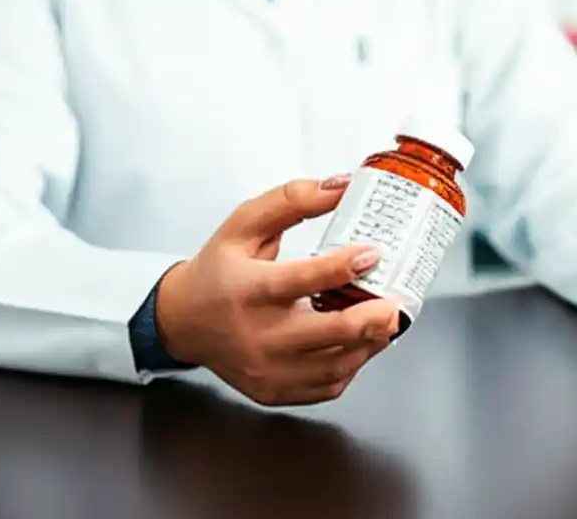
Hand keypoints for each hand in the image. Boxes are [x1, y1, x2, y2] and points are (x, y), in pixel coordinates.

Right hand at [156, 177, 399, 406]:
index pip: (299, 280)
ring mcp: (266, 369)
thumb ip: (292, 200)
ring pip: (335, 365)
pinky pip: (326, 385)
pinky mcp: (274, 390)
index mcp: (246, 289)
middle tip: (394, 301)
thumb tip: (342, 185)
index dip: (341, 268)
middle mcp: (257, 334)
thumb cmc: (218, 270)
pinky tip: (360, 342)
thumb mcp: (244, 224)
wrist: (182, 322)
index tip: (373, 255)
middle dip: (371, 317)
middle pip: (328, 332)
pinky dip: (352, 364)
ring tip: (385, 319)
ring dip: (370, 342)